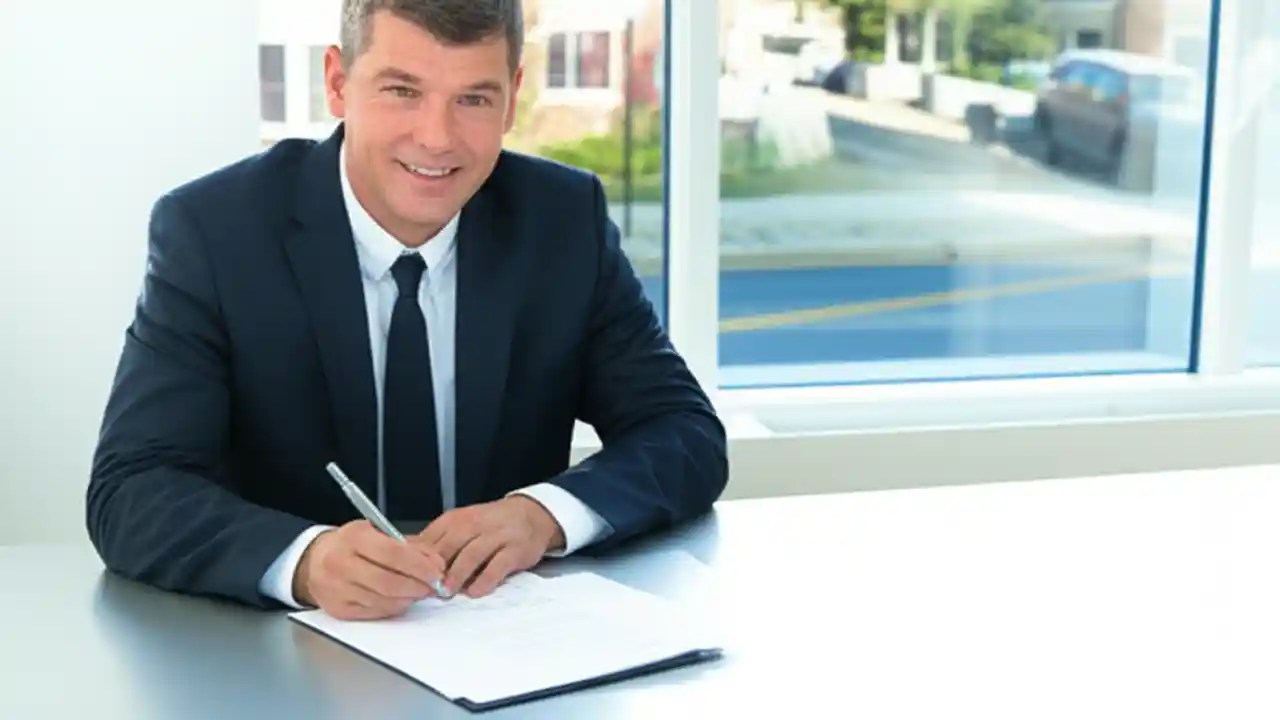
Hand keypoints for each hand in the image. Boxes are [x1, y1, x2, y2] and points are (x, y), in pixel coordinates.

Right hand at [294, 520, 446, 619]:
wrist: (313, 561)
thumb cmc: (350, 545)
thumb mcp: (376, 532)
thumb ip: (408, 545)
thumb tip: (435, 563)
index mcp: (353, 538)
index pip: (393, 554)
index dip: (419, 566)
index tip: (437, 572)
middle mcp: (341, 563)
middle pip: (388, 581)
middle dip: (417, 586)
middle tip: (433, 586)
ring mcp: (337, 589)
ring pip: (382, 600)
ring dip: (408, 599)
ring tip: (419, 592)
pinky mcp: (337, 609)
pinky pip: (373, 612)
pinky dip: (393, 608)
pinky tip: (401, 600)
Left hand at [411, 496, 565, 598]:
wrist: (531, 515)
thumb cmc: (489, 525)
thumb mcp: (460, 526)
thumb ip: (435, 541)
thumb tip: (401, 554)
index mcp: (455, 520)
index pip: (431, 538)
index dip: (417, 559)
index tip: (408, 577)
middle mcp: (474, 524)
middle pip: (449, 546)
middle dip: (434, 568)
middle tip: (423, 589)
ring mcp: (496, 536)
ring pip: (471, 554)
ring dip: (457, 574)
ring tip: (446, 591)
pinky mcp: (515, 549)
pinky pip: (498, 565)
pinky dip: (486, 579)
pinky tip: (476, 591)